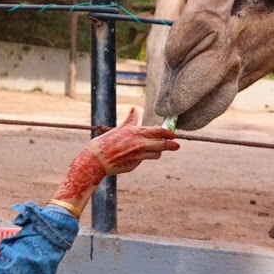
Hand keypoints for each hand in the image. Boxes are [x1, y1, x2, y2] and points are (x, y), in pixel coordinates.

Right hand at [50, 108, 179, 215]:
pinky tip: (135, 156)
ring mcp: (139, 156)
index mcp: (137, 132)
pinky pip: (144, 160)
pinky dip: (144, 157)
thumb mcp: (120, 128)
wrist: (97, 159)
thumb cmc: (107, 142)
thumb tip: (134, 108)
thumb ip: (131, 120)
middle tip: (177, 145)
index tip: (174, 134)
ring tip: (158, 150)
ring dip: (158, 152)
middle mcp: (140, 144)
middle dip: (171, 145)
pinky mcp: (135, 165)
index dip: (168, 133)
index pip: (158, 132)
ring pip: (156, 154)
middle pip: (162, 144)